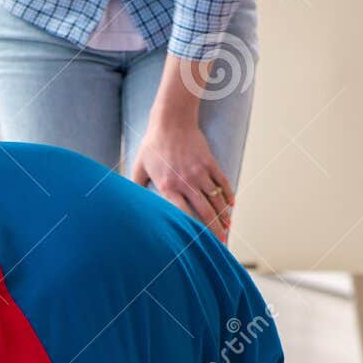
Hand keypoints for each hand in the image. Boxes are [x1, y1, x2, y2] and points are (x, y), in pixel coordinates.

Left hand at [131, 115, 233, 240]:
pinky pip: (222, 182)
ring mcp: (200, 172)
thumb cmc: (153, 145)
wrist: (172, 120)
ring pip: (216, 199)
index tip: (197, 241)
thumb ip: (136, 187)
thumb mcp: (139, 167)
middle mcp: (186, 182)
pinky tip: (232, 206)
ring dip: (223, 216)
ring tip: (228, 228)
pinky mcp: (210, 162)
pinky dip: (228, 195)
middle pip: (204, 211)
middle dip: (213, 229)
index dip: (192, 229)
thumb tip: (131, 204)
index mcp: (168, 187)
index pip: (183, 214)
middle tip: (220, 242)